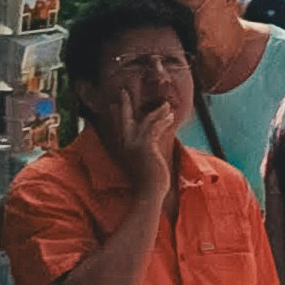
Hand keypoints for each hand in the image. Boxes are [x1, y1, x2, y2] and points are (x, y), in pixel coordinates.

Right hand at [91, 71, 181, 189]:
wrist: (149, 193)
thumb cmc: (149, 183)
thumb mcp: (144, 165)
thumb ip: (144, 155)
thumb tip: (149, 148)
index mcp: (124, 149)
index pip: (119, 128)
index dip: (117, 116)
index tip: (114, 105)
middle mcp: (126, 145)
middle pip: (124, 119)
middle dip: (124, 104)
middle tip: (123, 92)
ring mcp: (135, 145)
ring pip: (145, 121)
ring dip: (157, 111)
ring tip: (166, 105)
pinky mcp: (146, 145)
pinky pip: (155, 127)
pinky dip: (163, 120)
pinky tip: (170, 116)